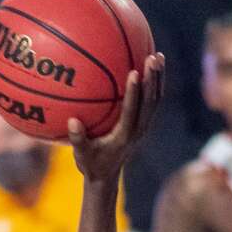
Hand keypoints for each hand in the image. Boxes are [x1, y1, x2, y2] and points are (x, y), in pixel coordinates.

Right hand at [69, 53, 163, 183]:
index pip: (132, 111)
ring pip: (156, 100)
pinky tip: (151, 66)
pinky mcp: (143, 123)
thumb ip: (78, 139)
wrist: (106, 176)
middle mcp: (138, 130)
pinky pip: (152, 101)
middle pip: (150, 102)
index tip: (134, 72)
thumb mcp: (81, 155)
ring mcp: (143, 126)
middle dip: (152, 80)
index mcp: (124, 136)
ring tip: (158, 56)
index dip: (134, 92)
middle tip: (152, 57)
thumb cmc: (90, 164)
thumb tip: (72, 121)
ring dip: (158, 78)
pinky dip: (154, 83)